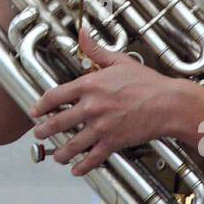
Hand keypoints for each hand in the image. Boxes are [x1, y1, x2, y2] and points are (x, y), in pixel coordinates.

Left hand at [30, 30, 191, 175]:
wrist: (168, 104)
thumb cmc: (147, 82)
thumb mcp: (119, 61)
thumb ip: (96, 51)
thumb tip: (82, 35)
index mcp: (90, 85)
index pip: (55, 96)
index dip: (41, 105)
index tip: (36, 110)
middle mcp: (91, 107)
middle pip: (58, 123)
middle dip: (44, 130)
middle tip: (38, 134)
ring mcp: (101, 127)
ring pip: (72, 145)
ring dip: (60, 153)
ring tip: (56, 155)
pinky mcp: (113, 142)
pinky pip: (92, 158)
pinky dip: (82, 166)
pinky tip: (76, 169)